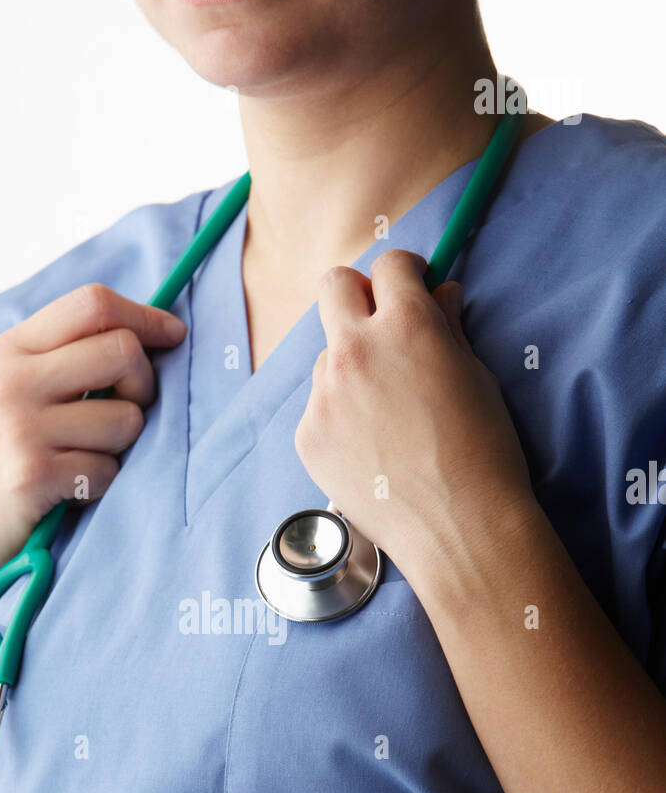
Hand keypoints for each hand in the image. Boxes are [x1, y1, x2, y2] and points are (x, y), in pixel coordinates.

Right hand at [0, 285, 186, 613]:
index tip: (172, 336)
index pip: (93, 304)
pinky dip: (99, 485)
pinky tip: (69, 493)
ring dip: (120, 447)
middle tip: (130, 412)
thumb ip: (51, 363)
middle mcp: (13, 380)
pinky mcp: (32, 476)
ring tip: (83, 461)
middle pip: (122, 352)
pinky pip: (107, 471)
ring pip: (126, 419)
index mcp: (8, 352)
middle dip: (145, 385)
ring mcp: (21, 428)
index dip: (146, 317)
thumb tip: (135, 341)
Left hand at [294, 250, 535, 596]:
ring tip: (388, 414)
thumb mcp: (476, 377)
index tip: (412, 289)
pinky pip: (320, 407)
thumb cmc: (483, 452)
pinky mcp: (309, 435)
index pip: (390, 264)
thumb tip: (440, 295)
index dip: (405, 275)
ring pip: (327, 355)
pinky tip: (373, 448)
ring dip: (351, 367)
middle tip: (382, 329)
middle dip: (358, 297)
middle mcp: (356, 350)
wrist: (459, 527)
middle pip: (334, 286)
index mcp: (406, 325)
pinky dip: (340, 417)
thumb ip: (449, 327)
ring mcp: (325, 394)